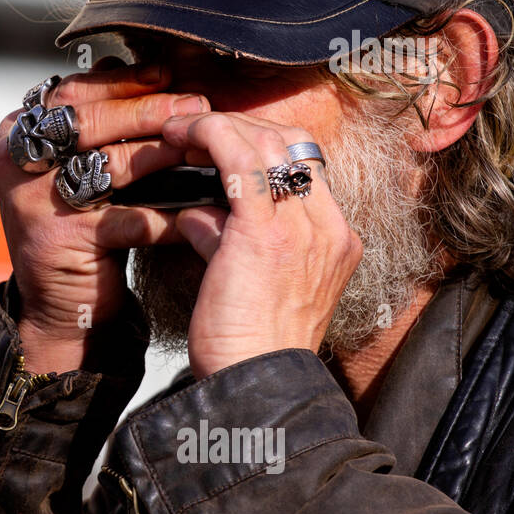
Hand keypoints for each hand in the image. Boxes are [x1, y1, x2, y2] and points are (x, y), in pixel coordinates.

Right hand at [0, 58, 209, 372]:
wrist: (62, 306)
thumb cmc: (80, 224)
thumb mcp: (75, 165)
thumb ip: (91, 119)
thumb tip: (118, 58)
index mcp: (14, 136)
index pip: (70, 94)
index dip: (120, 81)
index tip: (167, 73)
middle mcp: (14, 165)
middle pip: (85, 123)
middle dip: (146, 111)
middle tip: (195, 106)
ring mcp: (31, 203)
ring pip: (106, 166)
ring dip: (161, 154)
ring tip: (202, 148)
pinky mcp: (60, 242)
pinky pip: (127, 219)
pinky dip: (167, 215)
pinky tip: (201, 209)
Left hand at [158, 110, 362, 378]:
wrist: (257, 386)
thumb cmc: (247, 348)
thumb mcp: (245, 282)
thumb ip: (228, 240)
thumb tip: (199, 214)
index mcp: (334, 241)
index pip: (306, 165)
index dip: (261, 143)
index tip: (218, 145)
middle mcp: (328, 228)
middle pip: (292, 143)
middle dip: (240, 126)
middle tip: (193, 131)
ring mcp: (302, 228)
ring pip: (267, 141)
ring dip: (219, 126)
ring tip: (179, 131)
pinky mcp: (264, 232)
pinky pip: (239, 158)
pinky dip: (208, 136)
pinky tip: (180, 136)